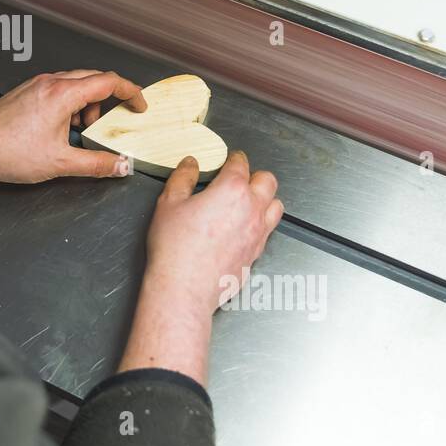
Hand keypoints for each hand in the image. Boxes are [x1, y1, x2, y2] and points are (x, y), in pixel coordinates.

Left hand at [0, 70, 147, 182]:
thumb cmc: (8, 152)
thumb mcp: (61, 163)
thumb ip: (97, 164)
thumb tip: (120, 165)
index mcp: (63, 94)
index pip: (108, 81)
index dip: (130, 91)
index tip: (139, 104)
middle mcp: (50, 82)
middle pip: (93, 78)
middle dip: (110, 99)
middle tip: (117, 118)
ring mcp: (37, 85)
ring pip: (75, 84)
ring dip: (88, 103)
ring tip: (83, 129)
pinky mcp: (27, 92)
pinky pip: (58, 89)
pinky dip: (70, 104)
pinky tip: (64, 127)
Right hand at [147, 151, 282, 312]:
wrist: (185, 287)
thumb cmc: (176, 248)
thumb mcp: (169, 203)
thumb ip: (182, 178)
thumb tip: (190, 165)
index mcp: (231, 190)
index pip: (240, 164)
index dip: (234, 158)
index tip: (231, 159)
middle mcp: (251, 209)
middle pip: (267, 181)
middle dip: (255, 176)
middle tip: (240, 178)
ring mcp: (258, 233)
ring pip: (276, 206)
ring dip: (265, 199)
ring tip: (248, 201)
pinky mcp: (257, 253)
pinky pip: (269, 230)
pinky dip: (260, 223)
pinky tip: (244, 227)